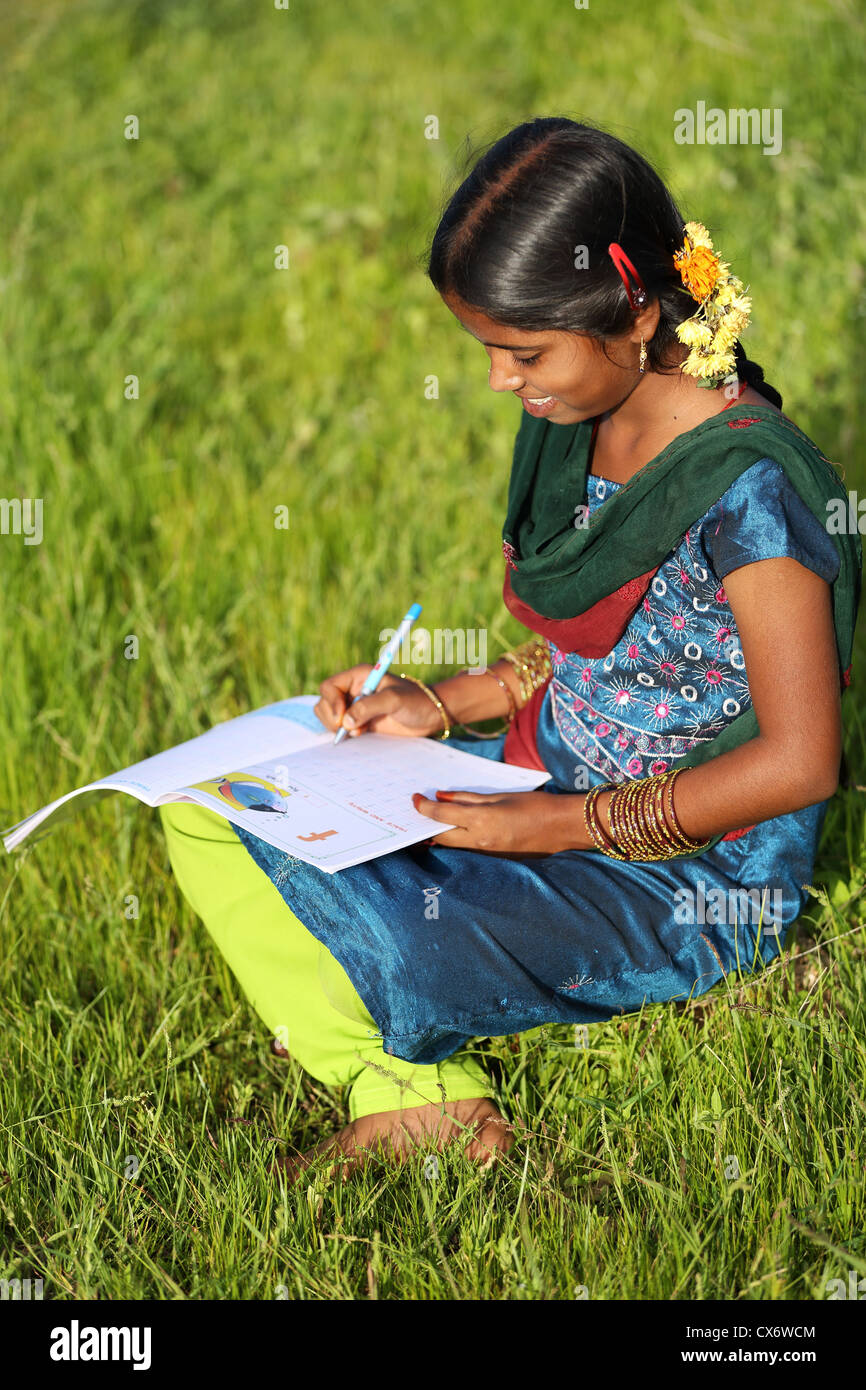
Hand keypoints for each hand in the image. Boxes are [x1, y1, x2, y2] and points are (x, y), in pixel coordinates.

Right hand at [315, 664, 446, 738]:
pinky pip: (340, 728)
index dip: (331, 703)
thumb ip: (369, 707)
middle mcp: (353, 689)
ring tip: (359, 730)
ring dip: (337, 727)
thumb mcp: (394, 700)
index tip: (342, 718)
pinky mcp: (360, 721)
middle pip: (324, 702)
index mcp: (359, 676)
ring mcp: (355, 706)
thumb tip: (346, 722)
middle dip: (332, 717)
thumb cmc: (416, 700)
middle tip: (351, 728)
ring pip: (328, 716)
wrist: (431, 714)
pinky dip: (344, 733)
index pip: (329, 686)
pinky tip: (361, 734)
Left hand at [412, 788, 581, 854]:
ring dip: (440, 834)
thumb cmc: (534, 805)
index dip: (423, 807)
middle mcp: (480, 841)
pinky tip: (455, 831)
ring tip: (432, 821)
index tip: (415, 799)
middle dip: (426, 825)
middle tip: (418, 812)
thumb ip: (468, 798)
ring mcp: (487, 854)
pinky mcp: (494, 859)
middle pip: (441, 836)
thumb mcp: (499, 796)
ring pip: (452, 845)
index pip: (441, 816)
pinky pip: (467, 850)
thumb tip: (442, 796)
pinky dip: (456, 840)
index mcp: (481, 821)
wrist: (562, 827)